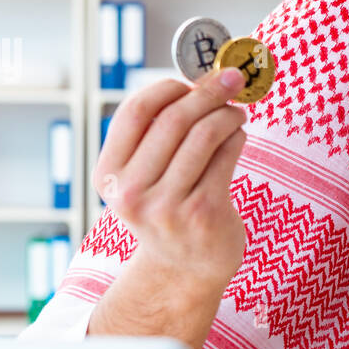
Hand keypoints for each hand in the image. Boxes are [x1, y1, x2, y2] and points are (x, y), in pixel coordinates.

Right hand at [93, 66, 249, 292]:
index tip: (192, 80)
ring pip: (203, 135)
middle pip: (174, 120)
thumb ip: (157, 134)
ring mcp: (167, 206)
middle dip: (207, 92)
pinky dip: (236, 137)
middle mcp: (131, 193)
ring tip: (236, 113)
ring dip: (226, 114)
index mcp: (109, 175)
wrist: (182, 270)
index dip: (167, 87)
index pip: (134, 112)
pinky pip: (225, 157)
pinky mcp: (203, 214)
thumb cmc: (166, 209)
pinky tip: (239, 137)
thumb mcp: (143, 176)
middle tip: (231, 79)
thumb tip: (199, 78)